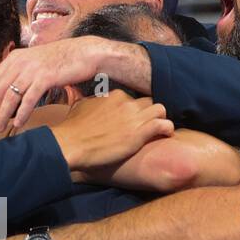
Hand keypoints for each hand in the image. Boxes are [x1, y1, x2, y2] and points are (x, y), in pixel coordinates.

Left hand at [0, 36, 137, 130]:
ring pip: (10, 96)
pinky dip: (22, 113)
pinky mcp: (46, 77)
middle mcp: (20, 62)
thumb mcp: (35, 63)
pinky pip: (29, 99)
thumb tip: (8, 96)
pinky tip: (18, 124)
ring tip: (0, 128)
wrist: (85, 53)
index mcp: (15, 58)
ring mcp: (33, 69)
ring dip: (3, 115)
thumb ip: (20, 75)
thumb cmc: (61, 61)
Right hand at [50, 90, 174, 180]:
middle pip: (148, 102)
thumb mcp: (79, 107)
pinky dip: (167, 129)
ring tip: (158, 129)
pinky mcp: (140, 132)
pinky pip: (164, 124)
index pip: (133, 97)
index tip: (132, 119)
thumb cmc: (73, 129)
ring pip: (160, 109)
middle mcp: (126, 102)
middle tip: (145, 125)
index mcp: (114, 95)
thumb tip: (84, 97)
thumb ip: (89, 100)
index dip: (134, 109)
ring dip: (160, 118)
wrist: (71, 144)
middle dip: (148, 113)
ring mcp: (134, 116)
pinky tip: (165, 134)